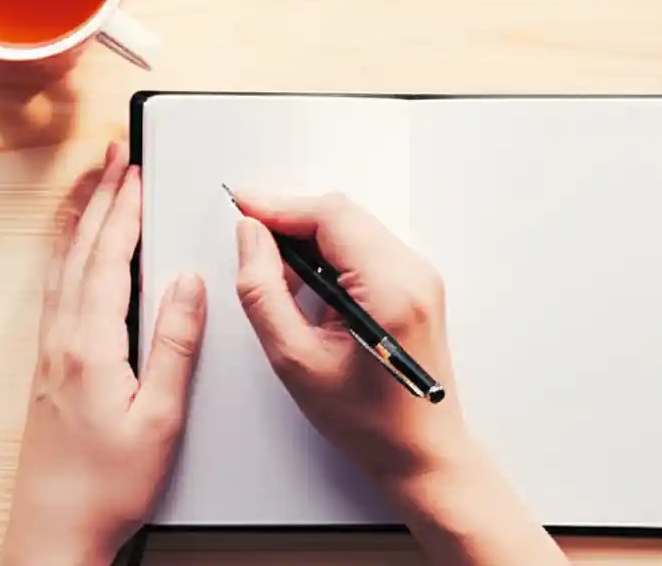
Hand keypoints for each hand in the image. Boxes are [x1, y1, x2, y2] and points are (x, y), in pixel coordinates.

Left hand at [0, 143, 206, 565]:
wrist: (56, 526)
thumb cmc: (107, 484)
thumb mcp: (160, 417)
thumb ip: (174, 345)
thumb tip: (186, 284)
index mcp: (90, 344)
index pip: (109, 257)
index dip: (124, 208)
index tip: (136, 169)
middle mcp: (62, 338)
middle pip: (80, 248)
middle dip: (100, 196)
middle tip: (113, 154)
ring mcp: (49, 349)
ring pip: (60, 264)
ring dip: (79, 217)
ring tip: (93, 182)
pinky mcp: (47, 363)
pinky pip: (54, 287)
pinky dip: (65, 252)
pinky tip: (74, 250)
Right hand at [234, 191, 568, 565]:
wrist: (421, 454)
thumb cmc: (366, 420)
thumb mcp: (294, 358)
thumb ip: (263, 290)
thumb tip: (249, 236)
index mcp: (390, 288)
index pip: (329, 217)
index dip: (278, 207)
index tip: (240, 207)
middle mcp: (414, 272)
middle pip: (341, 215)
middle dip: (290, 221)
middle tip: (250, 245)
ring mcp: (420, 276)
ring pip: (351, 227)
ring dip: (308, 238)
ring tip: (276, 275)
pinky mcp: (415, 285)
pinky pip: (363, 247)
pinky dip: (328, 254)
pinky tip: (306, 285)